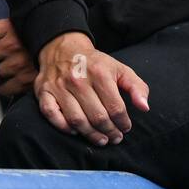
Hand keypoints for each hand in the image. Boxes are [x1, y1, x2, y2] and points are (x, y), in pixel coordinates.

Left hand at [0, 17, 36, 95]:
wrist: (63, 45)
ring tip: (4, 69)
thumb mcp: (15, 25)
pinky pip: (2, 89)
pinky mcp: (26, 80)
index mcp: (6, 27)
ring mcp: (18, 63)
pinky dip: (4, 86)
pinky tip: (13, 78)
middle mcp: (11, 44)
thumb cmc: (32, 36)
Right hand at [34, 32, 149, 145]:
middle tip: (115, 138)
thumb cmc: (95, 63)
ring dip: (90, 135)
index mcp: (100, 73)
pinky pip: (52, 115)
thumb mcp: (119, 69)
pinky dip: (63, 127)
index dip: (123, 123)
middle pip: (97, 117)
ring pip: (76, 120)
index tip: (126, 128)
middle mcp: (78, 79)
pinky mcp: (43, 91)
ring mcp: (59, 86)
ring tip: (101, 140)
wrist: (63, 48)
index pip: (116, 108)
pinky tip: (75, 131)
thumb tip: (144, 107)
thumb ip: (136, 87)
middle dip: (110, 132)